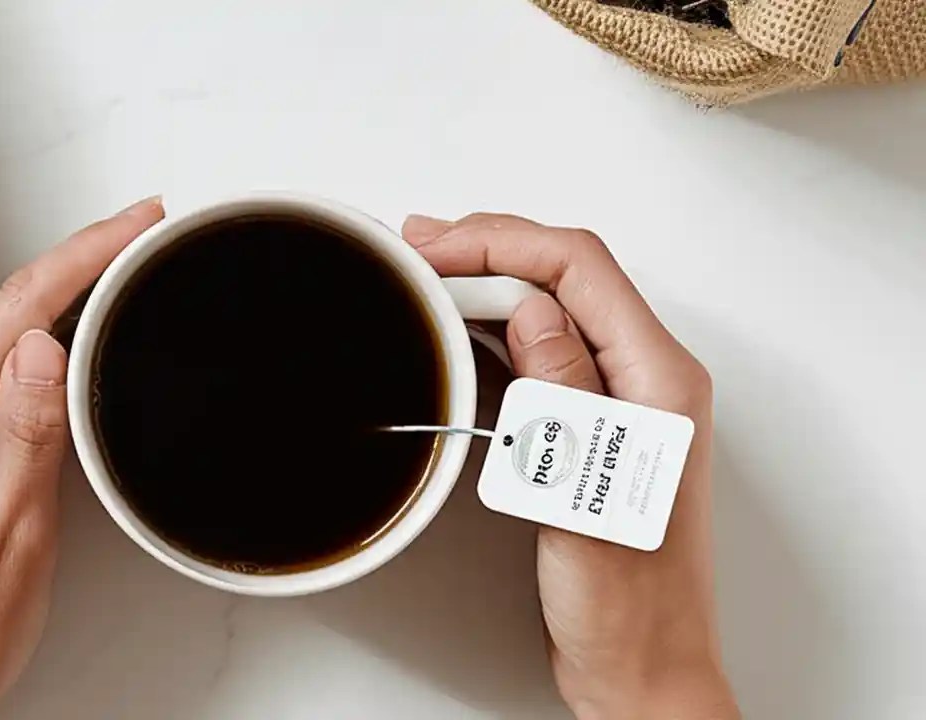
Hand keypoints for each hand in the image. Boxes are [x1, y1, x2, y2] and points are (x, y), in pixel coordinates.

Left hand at [0, 198, 165, 719]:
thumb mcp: (17, 541)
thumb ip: (30, 433)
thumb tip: (45, 342)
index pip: (18, 312)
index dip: (85, 254)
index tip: (136, 223)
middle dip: (74, 266)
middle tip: (141, 240)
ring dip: (47, 304)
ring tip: (112, 282)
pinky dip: (16, 345)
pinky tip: (53, 345)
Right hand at [403, 213, 739, 719]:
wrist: (641, 666)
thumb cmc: (628, 605)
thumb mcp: (583, 498)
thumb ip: (563, 397)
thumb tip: (534, 312)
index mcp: (661, 384)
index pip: (582, 270)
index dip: (505, 243)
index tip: (440, 248)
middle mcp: (647, 380)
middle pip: (569, 275)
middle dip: (493, 248)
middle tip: (420, 246)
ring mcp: (621, 398)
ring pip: (554, 307)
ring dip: (491, 282)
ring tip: (431, 271)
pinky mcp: (594, 422)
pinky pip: (545, 350)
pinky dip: (496, 328)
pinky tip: (461, 328)